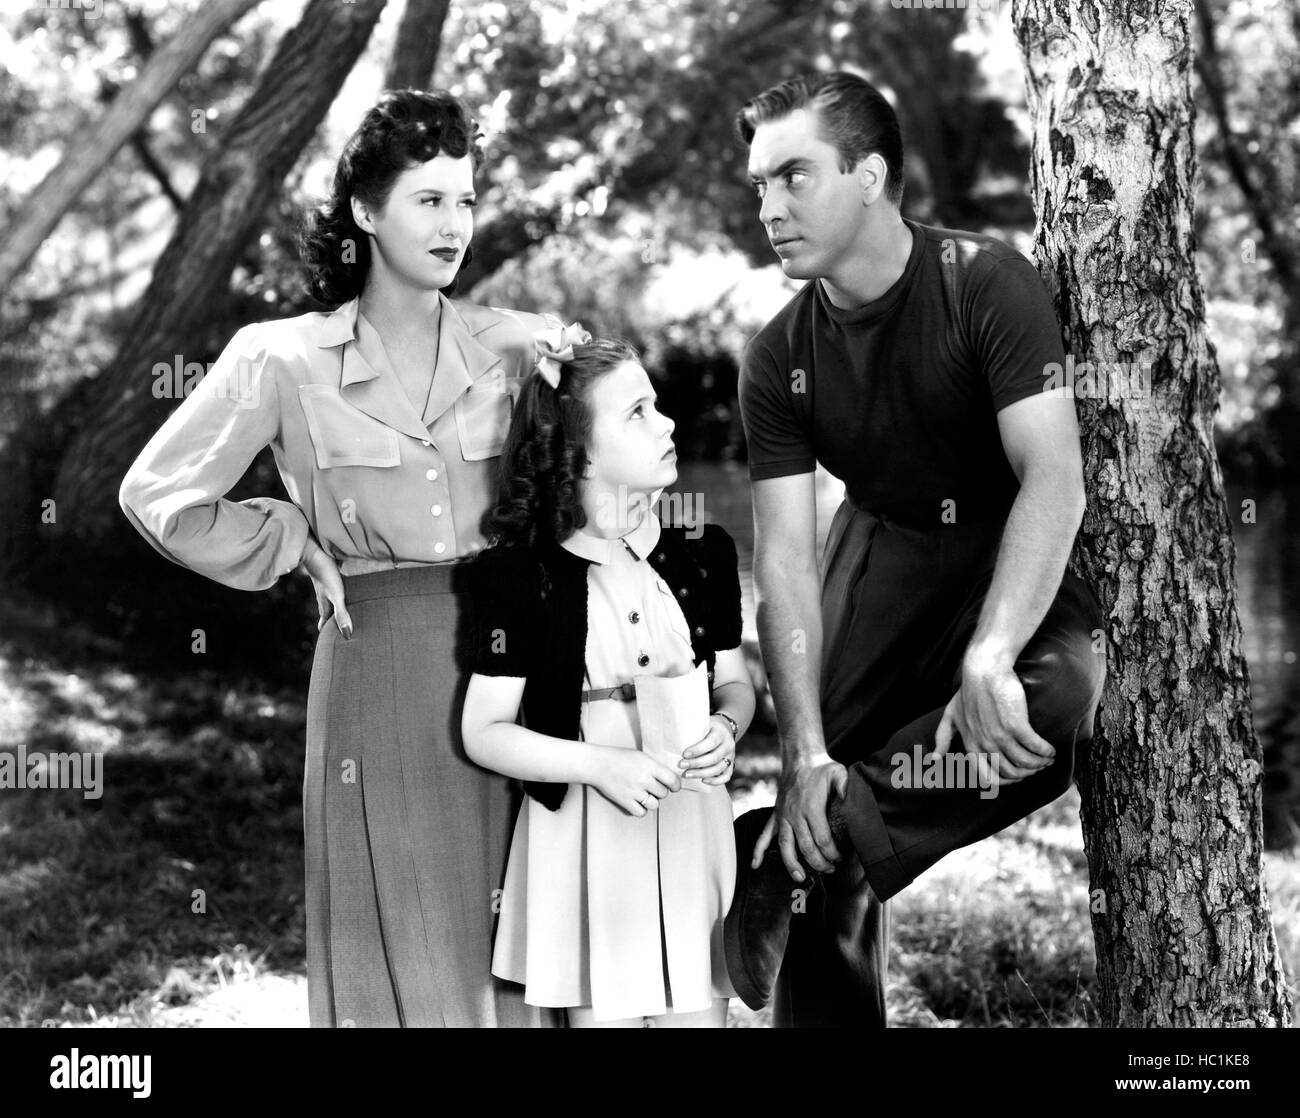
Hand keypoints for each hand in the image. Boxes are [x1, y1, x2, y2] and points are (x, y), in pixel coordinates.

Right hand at [298, 539, 352, 638]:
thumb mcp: (337, 595)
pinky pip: (334, 585)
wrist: (315, 550)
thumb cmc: (327, 574)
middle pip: (327, 609)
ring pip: (330, 597)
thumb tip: (347, 635)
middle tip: (334, 625)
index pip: (325, 620)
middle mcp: (324, 594)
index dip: (326, 629)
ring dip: (335, 603)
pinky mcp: (330, 573)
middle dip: (330, 618)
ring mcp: (326, 583)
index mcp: (324, 602)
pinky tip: (344, 585)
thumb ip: (341, 613)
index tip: (327, 639)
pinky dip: (339, 590)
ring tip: (340, 607)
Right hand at [591, 749, 682, 816]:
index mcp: (649, 765)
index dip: (676, 785)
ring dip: (652, 801)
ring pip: (655, 804)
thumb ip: (655, 767)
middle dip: (660, 791)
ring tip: (645, 794)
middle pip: (664, 793)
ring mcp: (634, 792)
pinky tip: (637, 802)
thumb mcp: (640, 756)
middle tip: (653, 787)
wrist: (598, 764)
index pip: (672, 780)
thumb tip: (669, 778)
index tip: (674, 787)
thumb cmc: (619, 758)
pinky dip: (641, 809)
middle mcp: (644, 779)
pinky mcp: (625, 801)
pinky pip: (641, 813)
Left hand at [679, 716, 736, 784]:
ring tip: (686, 774)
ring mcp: (731, 756)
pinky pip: (726, 776)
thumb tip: (674, 736)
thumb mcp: (703, 722)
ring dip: (701, 773)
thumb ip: (694, 728)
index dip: (698, 750)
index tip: (684, 754)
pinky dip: (715, 781)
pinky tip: (703, 781)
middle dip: (696, 764)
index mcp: (721, 732)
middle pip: (714, 758)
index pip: (711, 742)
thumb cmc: (709, 726)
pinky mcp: (732, 764)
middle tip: (681, 765)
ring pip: (718, 768)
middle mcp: (728, 745)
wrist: (725, 728)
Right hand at [752, 753, 847, 882]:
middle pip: (805, 847)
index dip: (831, 853)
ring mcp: (783, 816)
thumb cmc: (821, 768)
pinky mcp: (776, 815)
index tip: (840, 857)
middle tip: (829, 870)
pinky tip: (755, 865)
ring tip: (799, 878)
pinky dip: (758, 850)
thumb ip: (846, 788)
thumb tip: (853, 803)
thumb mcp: (838, 773)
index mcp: (811, 807)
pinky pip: (764, 834)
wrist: (800, 758)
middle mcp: (794, 814)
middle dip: (818, 863)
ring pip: (785, 845)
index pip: (821, 839)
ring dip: (791, 864)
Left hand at [934, 650, 1053, 783]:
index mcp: (971, 746)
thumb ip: (942, 737)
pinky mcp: (1016, 726)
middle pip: (1012, 772)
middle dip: (1027, 772)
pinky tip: (1050, 750)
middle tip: (1037, 765)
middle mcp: (985, 745)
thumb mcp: (951, 715)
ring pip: (1026, 762)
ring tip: (1047, 758)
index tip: (1019, 774)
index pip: (989, 778)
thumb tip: (934, 759)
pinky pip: (1035, 747)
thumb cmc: (969, 691)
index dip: (1007, 781)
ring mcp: (1000, 736)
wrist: (985, 670)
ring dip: (1040, 763)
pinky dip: (1046, 752)